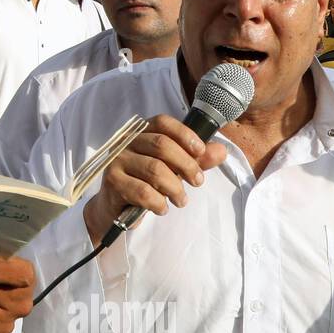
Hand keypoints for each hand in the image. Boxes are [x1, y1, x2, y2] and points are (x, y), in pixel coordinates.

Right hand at [81, 114, 227, 246]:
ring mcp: (117, 161)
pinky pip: (143, 192)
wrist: (114, 210)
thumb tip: (220, 151)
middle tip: (198, 182)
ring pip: (155, 170)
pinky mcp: (113, 182)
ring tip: (180, 200)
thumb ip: (194, 160)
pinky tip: (161, 208)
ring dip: (175, 188)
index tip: (200, 151)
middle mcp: (126, 142)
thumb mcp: (172, 170)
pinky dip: (159, 203)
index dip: (184, 134)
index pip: (162, 122)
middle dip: (187, 165)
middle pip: (162, 145)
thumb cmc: (144, 184)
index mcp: (141, 133)